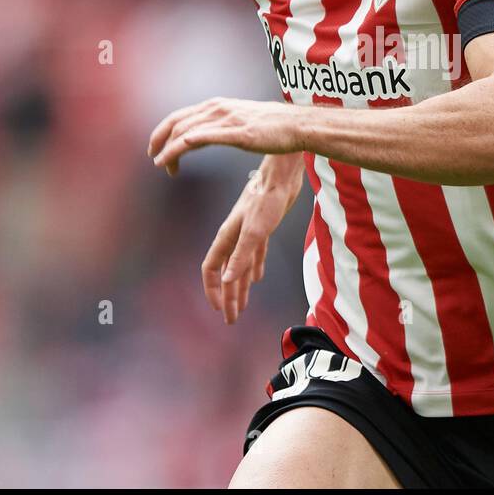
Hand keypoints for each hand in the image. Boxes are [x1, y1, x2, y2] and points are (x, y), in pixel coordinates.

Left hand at [148, 97, 303, 176]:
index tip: (157, 147)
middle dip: (160, 141)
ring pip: (186, 132)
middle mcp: (218, 109)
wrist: (296, 125)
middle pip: (177, 123)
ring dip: (169, 149)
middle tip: (155, 159)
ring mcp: (227, 120)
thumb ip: (222, 125)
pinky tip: (174, 155)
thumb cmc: (273, 126)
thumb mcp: (241, 121)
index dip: (163, 131)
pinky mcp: (237, 133)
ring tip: (162, 165)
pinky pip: (203, 137)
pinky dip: (184, 145)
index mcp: (218, 106)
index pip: (180, 116)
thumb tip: (208, 135)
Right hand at [201, 160, 302, 323]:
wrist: (282, 175)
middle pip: (226, 273)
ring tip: (242, 306)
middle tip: (231, 319)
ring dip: (240, 287)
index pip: (211, 269)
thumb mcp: (255, 231)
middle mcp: (234, 237)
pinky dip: (254, 268)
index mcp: (227, 237)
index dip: (213, 290)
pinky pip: (254, 254)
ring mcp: (248, 232)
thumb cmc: (267, 199)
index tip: (219, 310)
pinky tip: (257, 278)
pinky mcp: (263, 227)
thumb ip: (241, 256)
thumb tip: (226, 281)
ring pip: (240, 266)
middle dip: (228, 297)